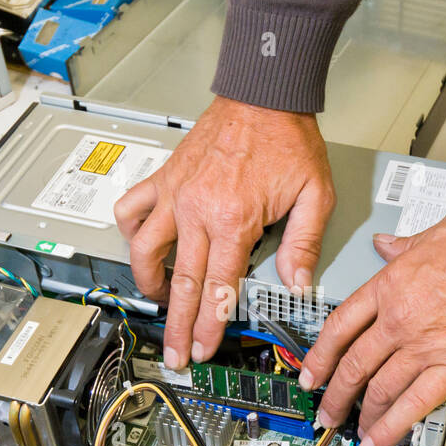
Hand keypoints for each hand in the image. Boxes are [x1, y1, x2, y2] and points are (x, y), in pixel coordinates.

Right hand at [114, 96, 335, 369]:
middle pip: (181, 281)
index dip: (209, 325)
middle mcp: (197, 209)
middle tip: (174, 352)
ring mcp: (176, 194)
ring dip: (149, 282)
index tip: (203, 348)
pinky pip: (132, 208)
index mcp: (234, 219)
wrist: (264, 94)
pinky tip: (139, 243)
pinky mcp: (165, 177)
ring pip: (144, 249)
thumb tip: (298, 284)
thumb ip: (304, 244)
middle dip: (177, 324)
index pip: (218, 287)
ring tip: (158, 301)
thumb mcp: (315, 194)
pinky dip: (130, 229)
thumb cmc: (289, 137)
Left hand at [299, 199, 445, 445]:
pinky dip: (391, 427)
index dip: (321, 353)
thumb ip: (407, 245)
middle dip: (335, 393)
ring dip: (361, 415)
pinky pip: (413, 406)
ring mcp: (425, 348)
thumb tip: (389, 244)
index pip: (341, 325)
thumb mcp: (441, 229)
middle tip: (326, 411)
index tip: (312, 370)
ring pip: (378, 390)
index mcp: (392, 284)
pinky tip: (378, 441)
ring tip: (353, 432)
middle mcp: (400, 319)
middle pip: (353, 364)